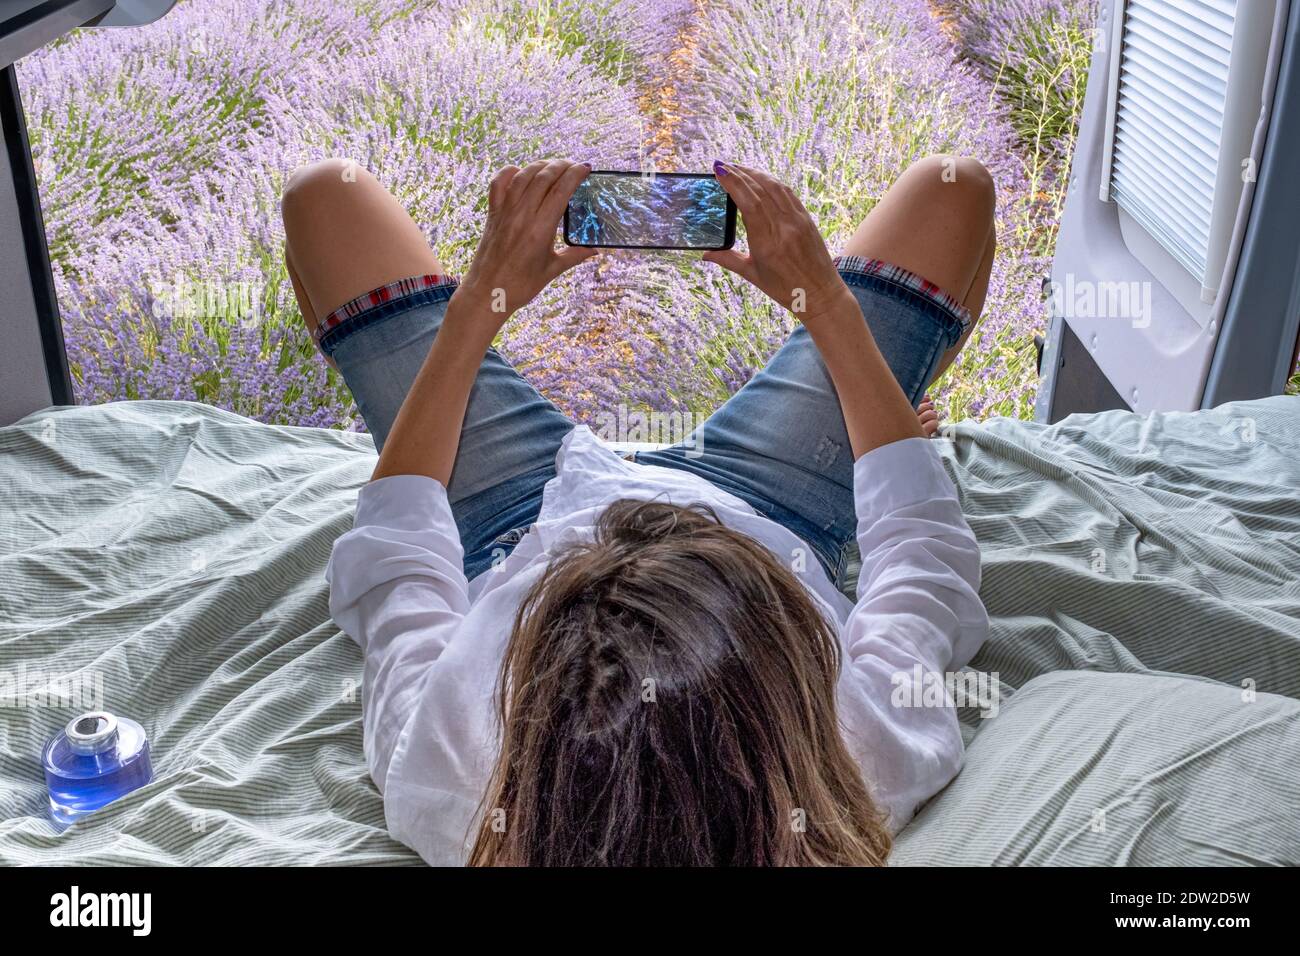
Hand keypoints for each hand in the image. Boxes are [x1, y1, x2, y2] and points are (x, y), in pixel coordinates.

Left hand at [454, 159, 596, 324]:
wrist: (487, 294)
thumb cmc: (520, 286)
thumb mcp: (552, 270)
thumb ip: (574, 256)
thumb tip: (594, 250)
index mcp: (540, 230)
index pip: (560, 192)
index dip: (574, 175)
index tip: (585, 168)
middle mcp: (521, 217)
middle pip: (543, 178)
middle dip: (561, 166)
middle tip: (573, 165)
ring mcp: (505, 213)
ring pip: (523, 176)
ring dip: (540, 166)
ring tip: (553, 165)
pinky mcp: (492, 214)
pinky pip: (499, 184)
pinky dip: (509, 173)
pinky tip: (520, 171)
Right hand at [702, 161, 853, 321]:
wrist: (821, 294)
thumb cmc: (785, 289)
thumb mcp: (753, 276)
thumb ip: (728, 260)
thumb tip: (704, 254)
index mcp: (767, 244)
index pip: (749, 204)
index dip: (734, 183)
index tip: (719, 170)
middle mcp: (783, 228)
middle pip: (760, 190)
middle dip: (740, 174)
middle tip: (723, 166)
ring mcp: (797, 221)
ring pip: (775, 187)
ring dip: (756, 174)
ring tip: (739, 168)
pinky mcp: (807, 219)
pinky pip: (788, 194)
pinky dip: (772, 182)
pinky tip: (761, 178)